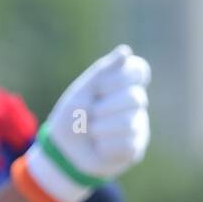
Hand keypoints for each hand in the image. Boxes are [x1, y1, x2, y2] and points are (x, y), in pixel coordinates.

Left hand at [21, 45, 150, 201]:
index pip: (139, 70)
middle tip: (92, 114)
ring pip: (130, 123)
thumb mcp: (82, 91)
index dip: (119, 79)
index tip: (99, 88)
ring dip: (102, 128)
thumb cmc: (73, 116)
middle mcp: (135, 103)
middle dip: (106, 107)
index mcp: (123, 84)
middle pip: (135, 98)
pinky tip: (99, 146)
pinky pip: (126, 144)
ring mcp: (138, 125)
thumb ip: (103, 71)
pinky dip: (104, 145)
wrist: (63, 150)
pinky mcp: (135, 148)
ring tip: (93, 131)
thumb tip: (126, 51)